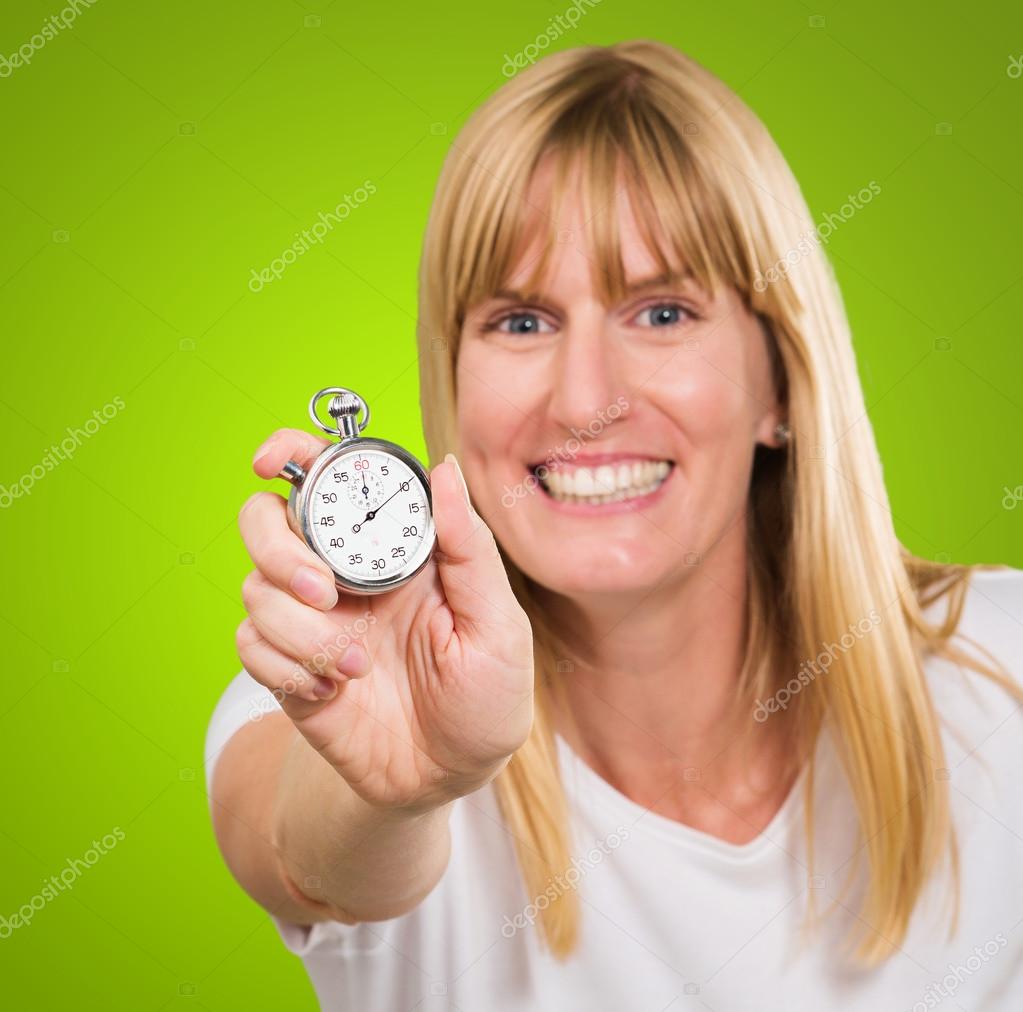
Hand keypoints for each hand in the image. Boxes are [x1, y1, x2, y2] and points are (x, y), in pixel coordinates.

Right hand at [236, 429, 534, 812]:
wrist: (450, 778)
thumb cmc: (486, 697)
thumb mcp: (497, 625)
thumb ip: (468, 548)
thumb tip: (443, 468)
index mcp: (396, 548)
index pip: (335, 478)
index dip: (295, 452)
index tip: (273, 459)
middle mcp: (347, 574)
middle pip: (268, 520)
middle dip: (280, 549)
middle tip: (323, 590)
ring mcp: (313, 620)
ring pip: (256, 587)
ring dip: (302, 629)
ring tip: (357, 667)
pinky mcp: (289, 667)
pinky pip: (249, 644)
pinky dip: (285, 667)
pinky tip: (331, 691)